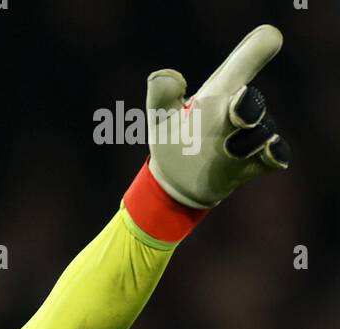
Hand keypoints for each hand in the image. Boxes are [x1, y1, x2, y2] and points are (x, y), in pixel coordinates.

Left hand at [146, 24, 289, 208]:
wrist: (176, 183)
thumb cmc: (171, 141)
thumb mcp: (160, 118)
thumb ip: (160, 95)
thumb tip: (167, 76)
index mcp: (218, 94)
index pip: (239, 67)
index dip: (255, 50)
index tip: (272, 37)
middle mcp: (237, 112)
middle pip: (252, 102)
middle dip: (248, 105)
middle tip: (234, 113)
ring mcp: (248, 137)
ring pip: (263, 131)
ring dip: (249, 140)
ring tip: (227, 149)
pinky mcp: (255, 162)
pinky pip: (276, 155)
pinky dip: (276, 152)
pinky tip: (271, 151)